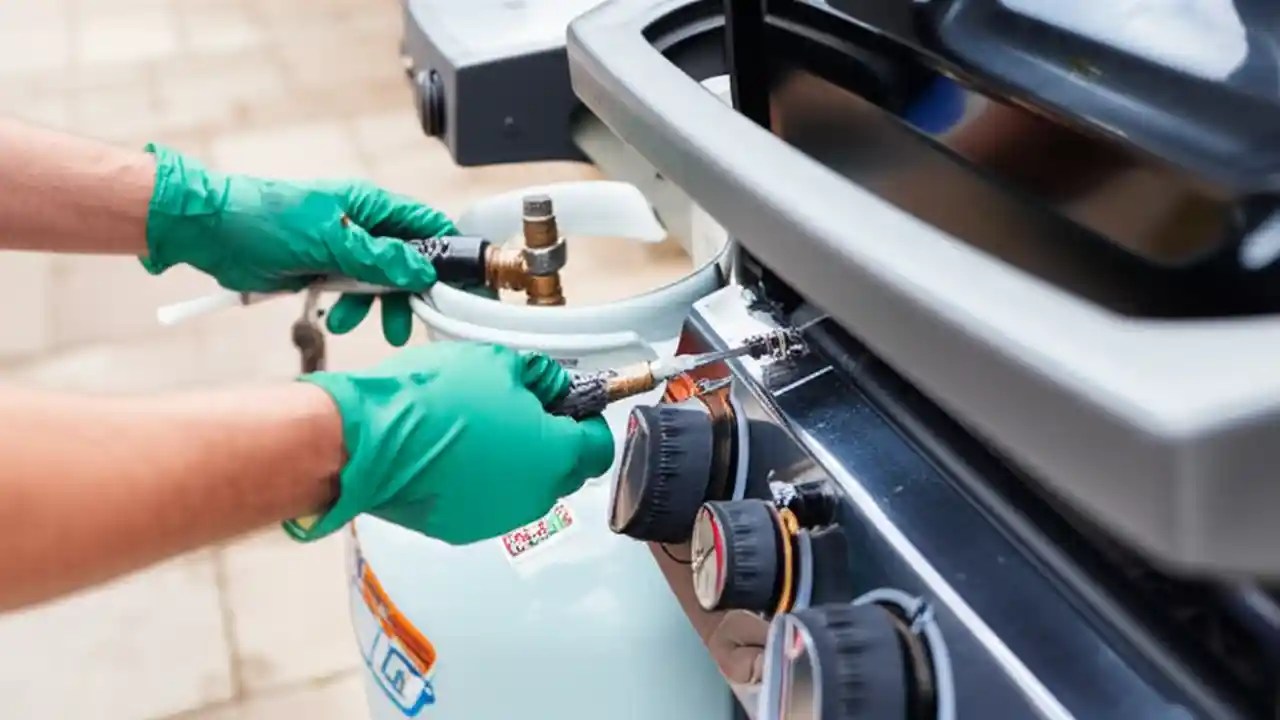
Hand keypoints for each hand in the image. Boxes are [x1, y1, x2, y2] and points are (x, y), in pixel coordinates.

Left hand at [140, 144, 456, 344]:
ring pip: (379, 282)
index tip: (456, 285)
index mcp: (369, 204)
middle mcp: (361, 224)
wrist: (209, 231)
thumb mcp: (328, 239)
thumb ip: (379, 257)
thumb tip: (422, 270)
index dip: (445, 253)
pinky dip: (348, 308)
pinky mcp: (323, 268)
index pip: (424, 225)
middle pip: (406, 262)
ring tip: (349, 323)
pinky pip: (351, 292)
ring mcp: (342, 247)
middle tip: (404, 324)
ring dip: (372, 306)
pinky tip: (334, 318)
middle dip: (407, 294)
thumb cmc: (264, 219)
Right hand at [288, 342, 614, 543]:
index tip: (570, 406)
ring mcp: (499, 519)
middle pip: (565, 472)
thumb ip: (539, 377)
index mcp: (555, 455)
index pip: (599, 448)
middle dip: (554, 443)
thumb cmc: (436, 398)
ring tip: (481, 429)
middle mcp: (535, 496)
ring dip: (517, 464)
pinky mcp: (463, 530)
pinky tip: (455, 454)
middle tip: (523, 410)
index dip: (587, 422)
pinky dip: (482, 482)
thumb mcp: (500, 363)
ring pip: (526, 489)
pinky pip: (489, 503)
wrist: (371, 439)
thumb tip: (550, 386)